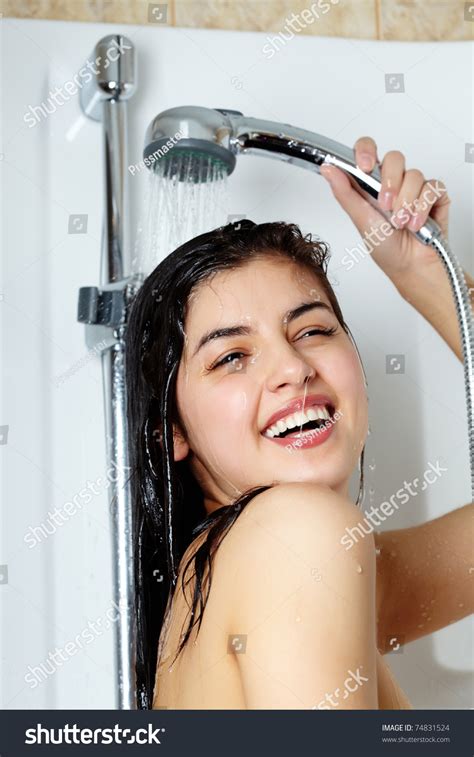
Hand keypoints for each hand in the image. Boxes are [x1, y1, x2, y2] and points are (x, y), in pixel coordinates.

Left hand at [319, 137, 450, 285]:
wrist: (410, 267)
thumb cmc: (385, 249)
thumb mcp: (360, 220)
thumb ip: (345, 193)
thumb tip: (327, 169)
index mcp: (371, 184)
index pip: (368, 151)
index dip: (366, 151)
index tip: (365, 166)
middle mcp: (394, 182)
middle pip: (395, 158)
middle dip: (390, 183)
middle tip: (386, 206)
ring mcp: (415, 187)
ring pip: (414, 174)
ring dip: (406, 202)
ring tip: (401, 223)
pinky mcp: (435, 195)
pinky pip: (433, 187)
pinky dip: (423, 207)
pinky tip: (417, 224)